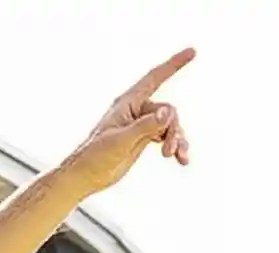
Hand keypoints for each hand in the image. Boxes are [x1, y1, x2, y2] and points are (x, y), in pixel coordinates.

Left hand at [61, 47, 195, 197]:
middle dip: (173, 130)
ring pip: (170, 125)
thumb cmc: (96, 155)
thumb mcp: (121, 140)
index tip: (192, 51)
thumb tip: (168, 113)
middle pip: (168, 111)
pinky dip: (175, 147)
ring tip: (177, 157)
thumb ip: (146, 126)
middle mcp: (136, 110)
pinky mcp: (143, 138)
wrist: (86, 175)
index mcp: (127, 103)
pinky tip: (181, 160)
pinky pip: (167, 137)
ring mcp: (141, 124)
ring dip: (177, 140)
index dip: (173, 64)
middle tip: (168, 152)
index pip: (154, 78)